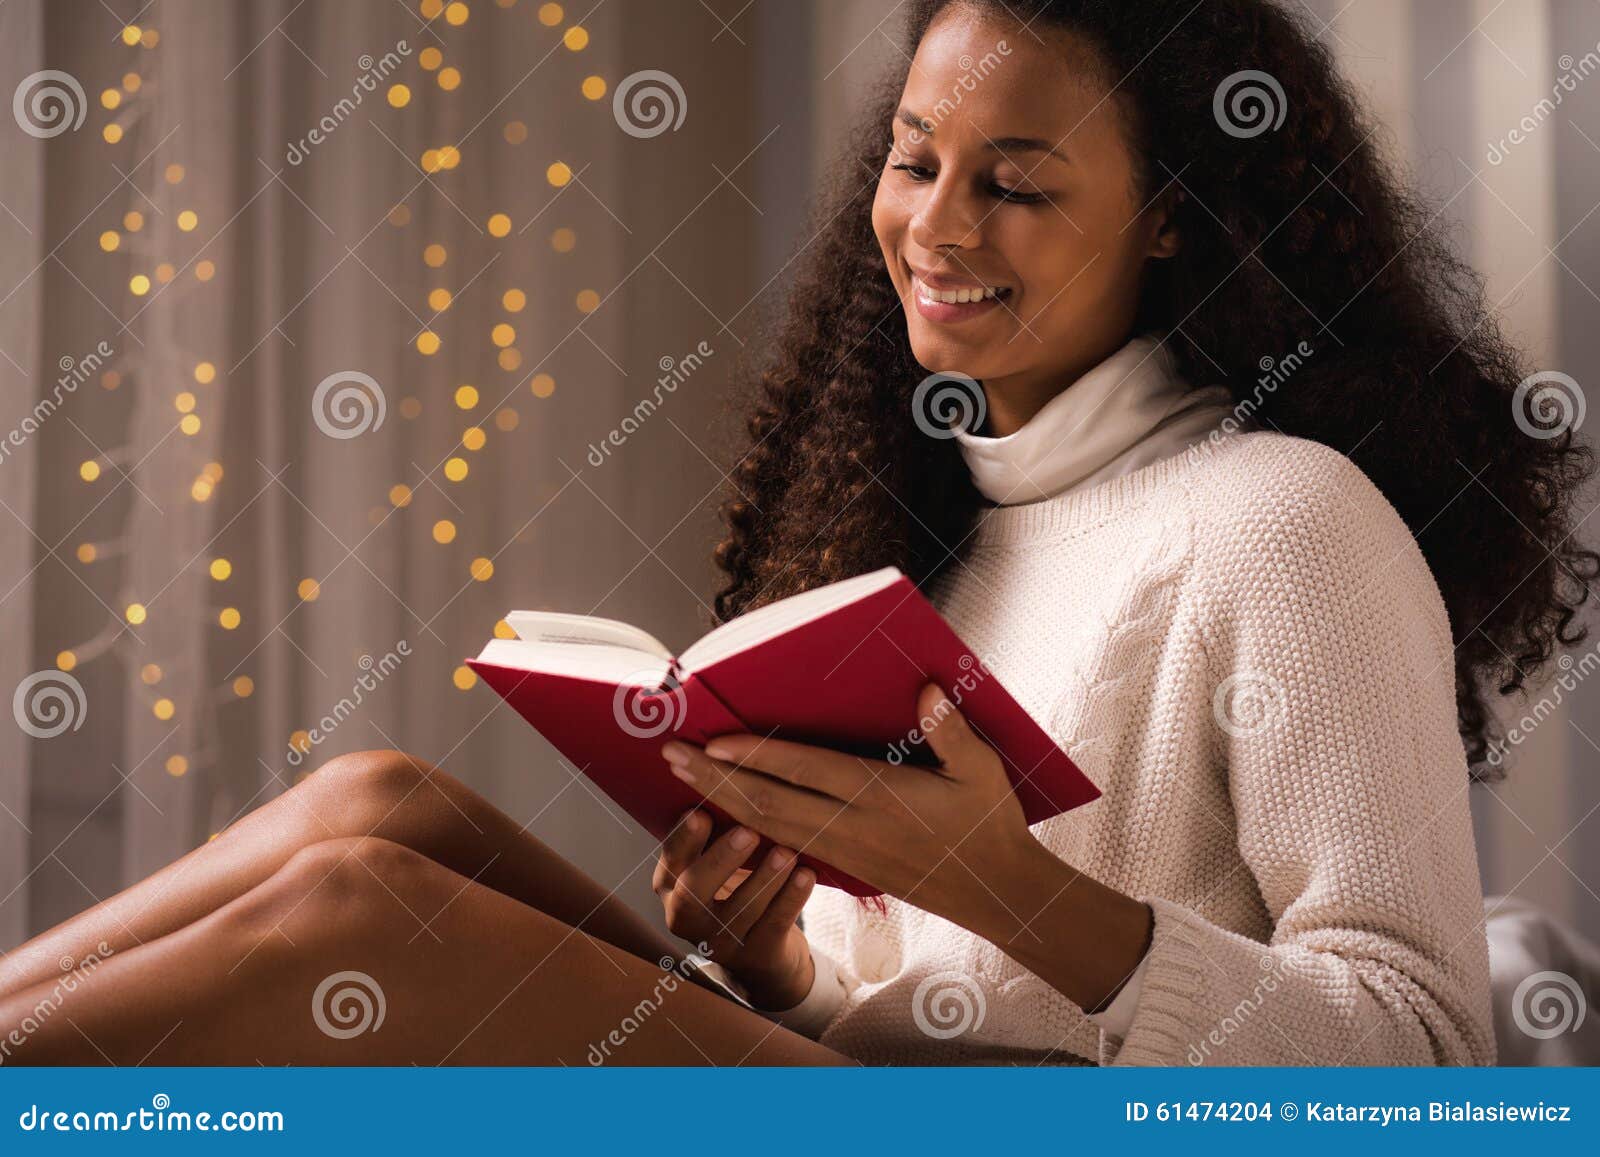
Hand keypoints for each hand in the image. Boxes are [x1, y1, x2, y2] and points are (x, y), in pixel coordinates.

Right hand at [652, 809, 816, 1009]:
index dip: (683, 838)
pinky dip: (791, 899)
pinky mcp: (756, 956)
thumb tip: (726, 769)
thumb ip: (716, 826)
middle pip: (693, 892)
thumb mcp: (716, 859)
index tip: (699, 812)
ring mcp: (720, 942)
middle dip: (720, 860)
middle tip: (746, 832)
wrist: (764, 949)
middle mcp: (685, 917)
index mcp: (670, 885)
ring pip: (740, 911)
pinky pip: (774, 925)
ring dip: (764, 879)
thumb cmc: (736, 885)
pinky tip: (807, 874)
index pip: (670, 860)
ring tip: (786, 852)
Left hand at [659, 682, 1038, 931]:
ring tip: (682, 777)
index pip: (805, 773)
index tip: (713, 740)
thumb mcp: (982, 771)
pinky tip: (723, 816)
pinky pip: (784, 846)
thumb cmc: (988, 823)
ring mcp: (843, 850)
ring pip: (768, 826)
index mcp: (879, 796)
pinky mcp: (844, 866)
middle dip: (715, 778)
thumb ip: (952, 731)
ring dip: (721, 801)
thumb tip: (928, 688)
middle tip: (669, 754)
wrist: (995, 892)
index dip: (756, 757)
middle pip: (769, 802)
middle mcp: (851, 825)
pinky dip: (747, 828)